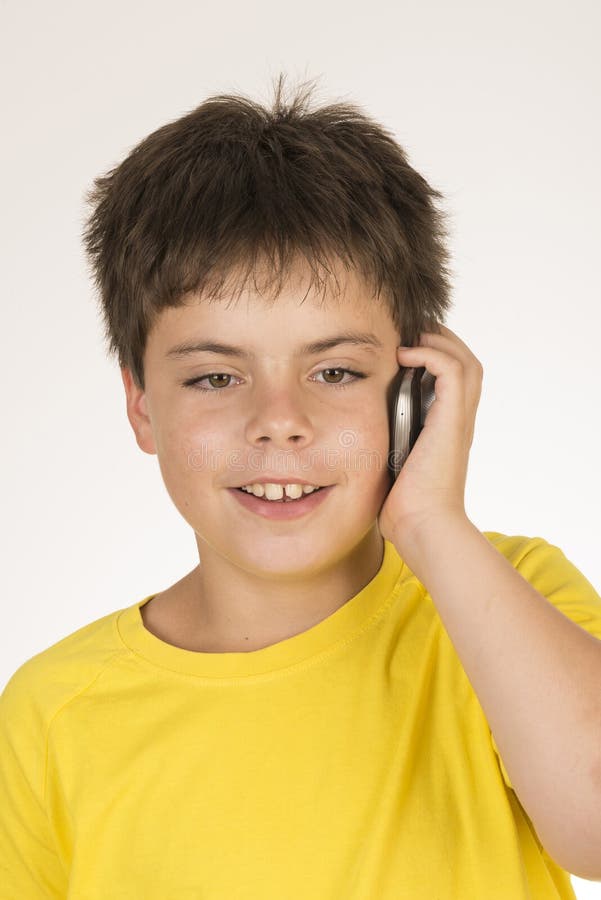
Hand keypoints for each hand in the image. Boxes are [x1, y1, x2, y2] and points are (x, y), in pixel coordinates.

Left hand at [377, 324, 483, 549]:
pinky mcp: (452, 420)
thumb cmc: (403, 509)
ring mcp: (458, 420)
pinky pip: (451, 370)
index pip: (453, 380)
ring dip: (437, 342)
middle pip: (465, 363)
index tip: (403, 350)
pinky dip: (430, 354)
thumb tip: (351, 444)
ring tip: (407, 340)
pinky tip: (403, 356)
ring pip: (464, 360)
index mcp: (445, 430)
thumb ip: (382, 448)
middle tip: (408, 335)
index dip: (435, 358)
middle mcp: (457, 422)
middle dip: (439, 342)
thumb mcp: (390, 468)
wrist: (422, 527)